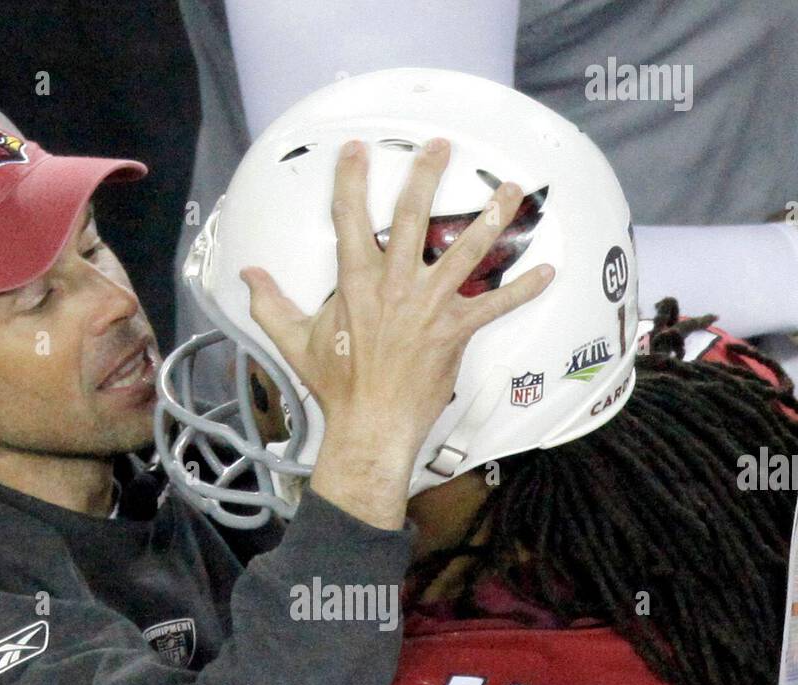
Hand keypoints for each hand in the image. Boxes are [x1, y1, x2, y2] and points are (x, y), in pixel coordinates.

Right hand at [242, 138, 553, 528]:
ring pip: (466, 249)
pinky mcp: (455, 331)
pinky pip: (496, 305)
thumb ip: (271, 304)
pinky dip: (524, 289)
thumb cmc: (336, 387)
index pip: (350, 218)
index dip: (352, 180)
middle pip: (414, 216)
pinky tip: (549, 272)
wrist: (370, 426)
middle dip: (427, 174)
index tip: (358, 149)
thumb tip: (248, 275)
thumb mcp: (295, 342)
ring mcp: (430, 306)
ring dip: (492, 216)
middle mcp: (396, 285)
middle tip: (440, 146)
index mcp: (357, 282)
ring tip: (511, 190)